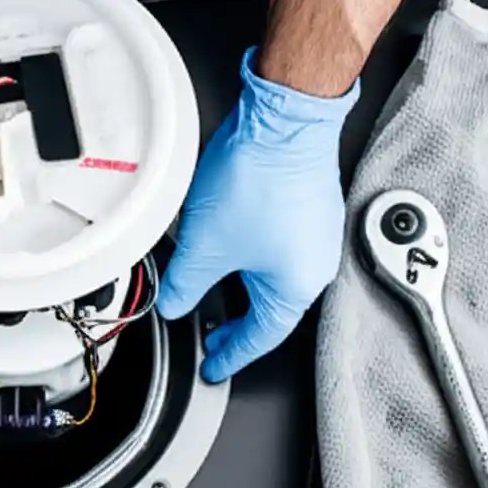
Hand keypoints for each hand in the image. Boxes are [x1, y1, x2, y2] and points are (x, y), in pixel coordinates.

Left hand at [157, 47, 358, 381]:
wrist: (283, 119)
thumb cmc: (259, 179)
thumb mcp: (204, 247)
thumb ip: (183, 286)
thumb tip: (173, 305)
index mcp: (296, 287)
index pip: (260, 337)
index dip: (230, 356)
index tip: (214, 368)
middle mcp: (314, 263)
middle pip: (268, 308)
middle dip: (234, 323)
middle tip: (209, 336)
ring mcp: (313, 231)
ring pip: (269, 274)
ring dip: (238, 286)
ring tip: (207, 289)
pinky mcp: (304, 203)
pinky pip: (274, 245)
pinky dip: (247, 257)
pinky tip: (223, 246)